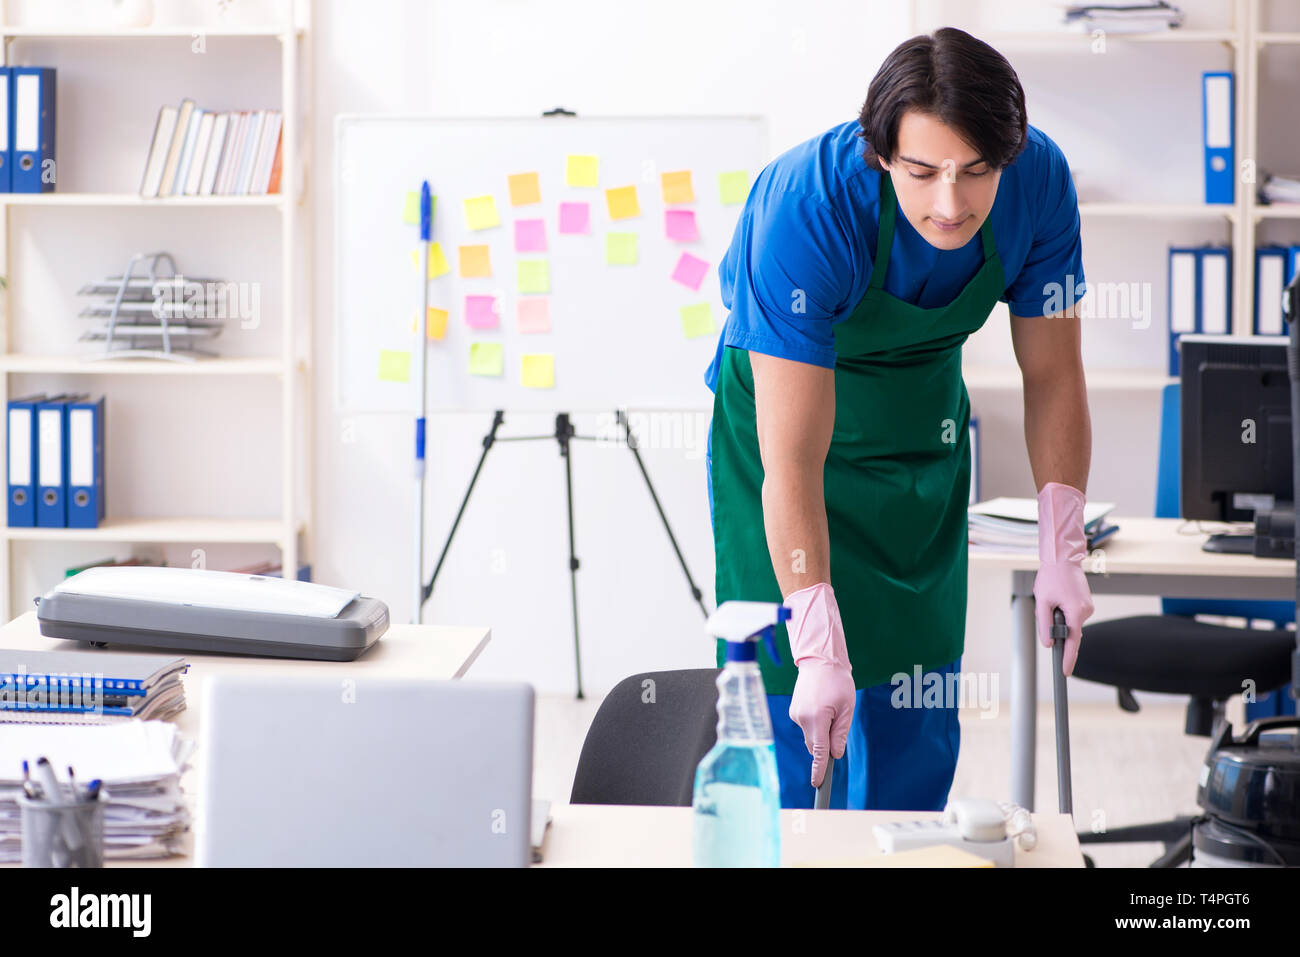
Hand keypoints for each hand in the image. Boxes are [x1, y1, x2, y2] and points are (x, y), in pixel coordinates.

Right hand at [784, 582, 854, 787]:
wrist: (819, 659)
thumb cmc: (837, 681)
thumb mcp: (846, 708)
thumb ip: (840, 733)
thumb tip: (834, 754)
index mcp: (817, 719)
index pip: (817, 751)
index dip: (818, 769)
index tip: (817, 784)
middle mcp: (802, 719)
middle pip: (814, 744)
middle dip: (825, 743)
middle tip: (838, 721)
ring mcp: (795, 714)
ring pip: (810, 735)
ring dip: (820, 731)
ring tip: (831, 707)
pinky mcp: (794, 710)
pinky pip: (806, 725)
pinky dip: (815, 722)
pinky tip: (822, 705)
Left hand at [1033, 482, 1095, 675]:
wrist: (1063, 558)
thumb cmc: (1051, 576)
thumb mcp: (1042, 601)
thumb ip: (1044, 623)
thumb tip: (1049, 642)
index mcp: (1076, 612)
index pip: (1073, 641)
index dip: (1068, 658)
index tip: (1065, 671)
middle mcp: (1086, 611)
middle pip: (1071, 631)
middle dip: (1057, 628)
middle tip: (1047, 607)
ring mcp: (1088, 607)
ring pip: (1071, 623)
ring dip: (1059, 618)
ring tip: (1051, 597)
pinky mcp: (1086, 604)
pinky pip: (1073, 615)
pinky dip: (1064, 613)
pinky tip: (1057, 598)